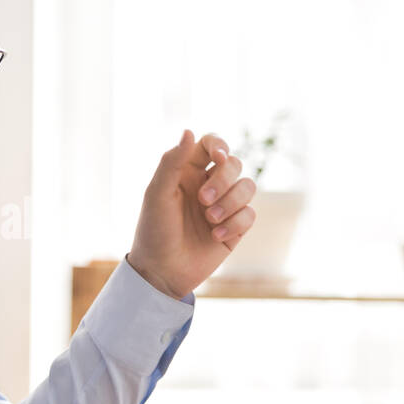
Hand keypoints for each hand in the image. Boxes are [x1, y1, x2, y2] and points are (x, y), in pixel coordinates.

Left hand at [126, 130, 256, 299]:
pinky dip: (235, 223)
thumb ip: (172, 161)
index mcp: (187, 171)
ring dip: (231, 202)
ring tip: (210, 221)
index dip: (220, 145)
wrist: (161, 272)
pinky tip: (215, 237)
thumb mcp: (157, 194)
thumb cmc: (153, 230)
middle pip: (234, 164)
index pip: (211, 144)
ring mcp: (223, 206)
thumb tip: (189, 130)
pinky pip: (250, 214)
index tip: (218, 157)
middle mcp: (208, 184)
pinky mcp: (235, 228)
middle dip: (224, 180)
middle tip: (203, 201)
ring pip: (248, 187)